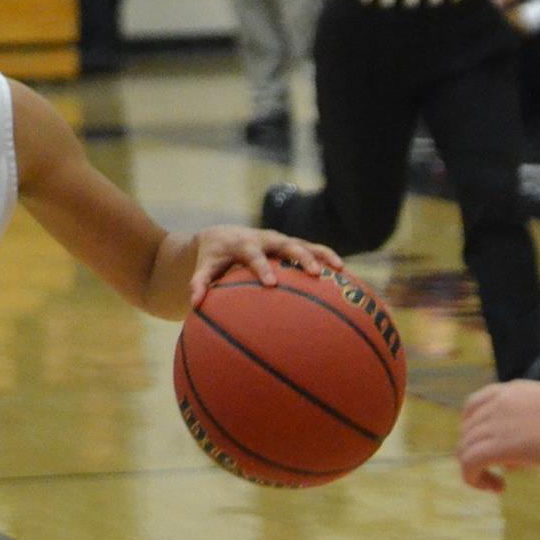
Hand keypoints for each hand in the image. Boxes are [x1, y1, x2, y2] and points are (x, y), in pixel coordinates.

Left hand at [189, 226, 342, 307]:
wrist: (220, 236)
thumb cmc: (212, 259)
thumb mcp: (203, 269)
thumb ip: (200, 283)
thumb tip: (195, 304)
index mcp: (244, 244)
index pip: (254, 255)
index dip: (263, 267)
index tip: (271, 284)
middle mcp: (265, 238)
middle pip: (287, 244)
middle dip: (301, 257)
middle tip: (315, 274)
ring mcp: (281, 240)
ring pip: (305, 243)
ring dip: (322, 255)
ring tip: (339, 269)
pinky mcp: (291, 244)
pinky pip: (312, 249)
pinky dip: (327, 258)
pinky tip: (344, 274)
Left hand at [456, 380, 539, 492]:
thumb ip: (528, 430)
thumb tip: (511, 461)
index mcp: (511, 392)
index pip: (473, 407)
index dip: (475, 431)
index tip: (492, 449)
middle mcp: (498, 403)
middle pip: (466, 432)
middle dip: (476, 453)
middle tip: (497, 472)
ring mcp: (496, 422)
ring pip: (465, 449)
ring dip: (475, 470)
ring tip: (496, 484)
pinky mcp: (500, 445)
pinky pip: (468, 463)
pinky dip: (474, 479)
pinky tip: (498, 488)